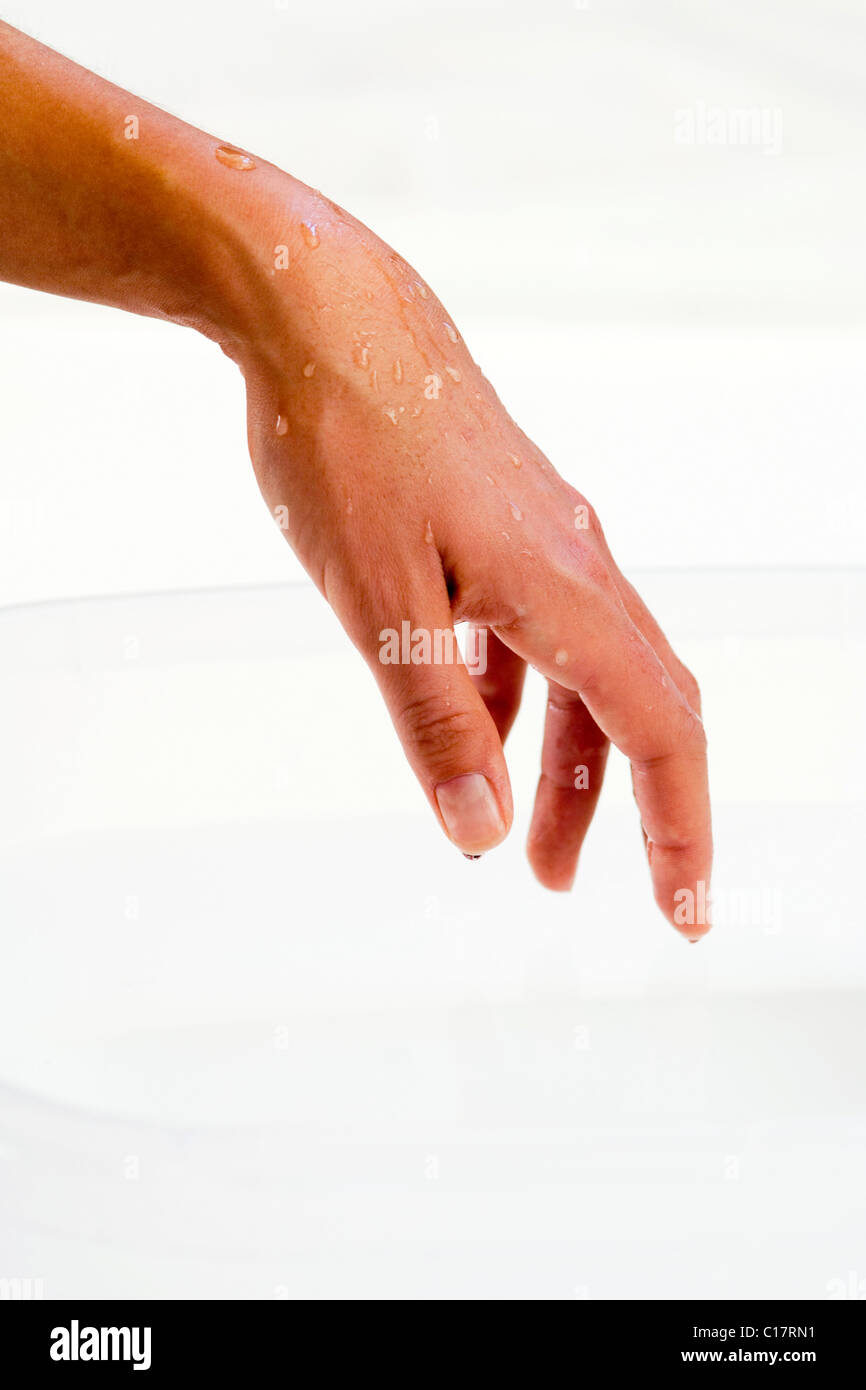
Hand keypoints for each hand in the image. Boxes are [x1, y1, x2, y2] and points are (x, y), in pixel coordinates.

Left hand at [226, 177, 711, 936]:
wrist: (325, 314)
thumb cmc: (348, 441)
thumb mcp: (379, 607)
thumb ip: (434, 724)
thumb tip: (477, 828)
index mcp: (566, 589)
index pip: (658, 732)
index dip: (680, 832)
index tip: (685, 910)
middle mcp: (577, 565)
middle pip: (634, 710)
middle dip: (624, 813)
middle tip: (594, 891)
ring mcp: (544, 542)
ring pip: (579, 677)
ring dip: (559, 766)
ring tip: (520, 842)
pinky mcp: (504, 527)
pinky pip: (530, 636)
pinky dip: (511, 702)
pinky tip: (469, 732)